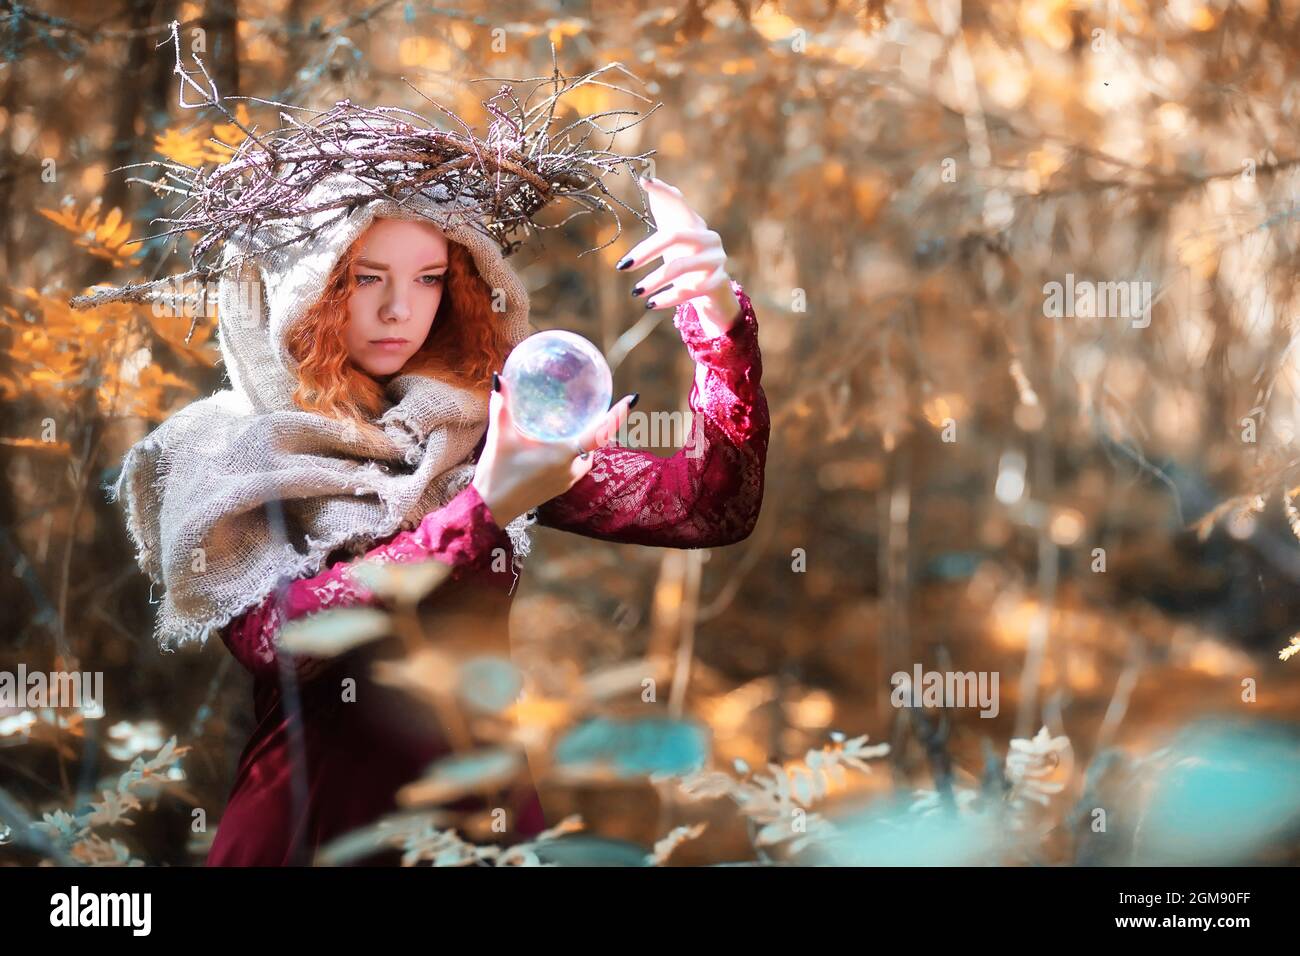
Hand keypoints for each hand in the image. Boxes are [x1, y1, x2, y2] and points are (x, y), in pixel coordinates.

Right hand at [471, 375, 637, 526]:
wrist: (490, 510)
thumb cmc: (496, 474)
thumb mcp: (499, 437)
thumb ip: (502, 407)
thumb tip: (500, 379)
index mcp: (562, 456)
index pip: (599, 433)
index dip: (617, 415)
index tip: (633, 399)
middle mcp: (571, 469)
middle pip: (596, 442)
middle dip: (601, 425)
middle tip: (599, 404)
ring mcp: (567, 481)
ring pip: (586, 455)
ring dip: (585, 440)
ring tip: (578, 421)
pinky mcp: (559, 487)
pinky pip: (576, 464)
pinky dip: (574, 452)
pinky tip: (559, 443)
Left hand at [617, 175, 740, 335]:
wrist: (715, 295)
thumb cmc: (688, 263)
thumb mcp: (675, 240)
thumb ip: (665, 214)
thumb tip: (646, 179)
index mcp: (695, 224)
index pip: (679, 202)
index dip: (663, 192)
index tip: (644, 181)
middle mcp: (709, 237)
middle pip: (674, 236)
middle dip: (646, 252)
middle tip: (621, 267)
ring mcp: (717, 259)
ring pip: (680, 267)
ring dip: (654, 281)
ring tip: (635, 293)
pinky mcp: (718, 282)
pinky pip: (689, 290)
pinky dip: (668, 298)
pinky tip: (651, 304)